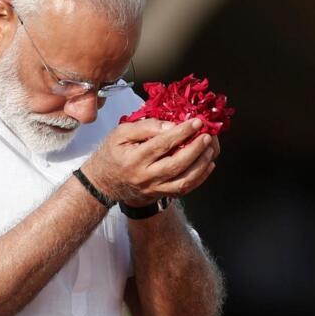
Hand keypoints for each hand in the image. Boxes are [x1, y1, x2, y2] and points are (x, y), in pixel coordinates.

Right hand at [82, 118, 219, 206]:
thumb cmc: (113, 154)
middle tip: (207, 136)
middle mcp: (145, 176)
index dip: (181, 132)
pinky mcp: (161, 194)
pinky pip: (184, 189)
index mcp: (133, 159)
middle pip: (175, 164)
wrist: (105, 183)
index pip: (161, 144)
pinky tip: (208, 165)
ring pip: (183, 181)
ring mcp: (155, 188)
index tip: (196, 122)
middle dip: (195, 149)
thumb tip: (171, 125)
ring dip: (200, 165)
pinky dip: (199, 177)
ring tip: (210, 149)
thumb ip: (145, 127)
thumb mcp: (121, 133)